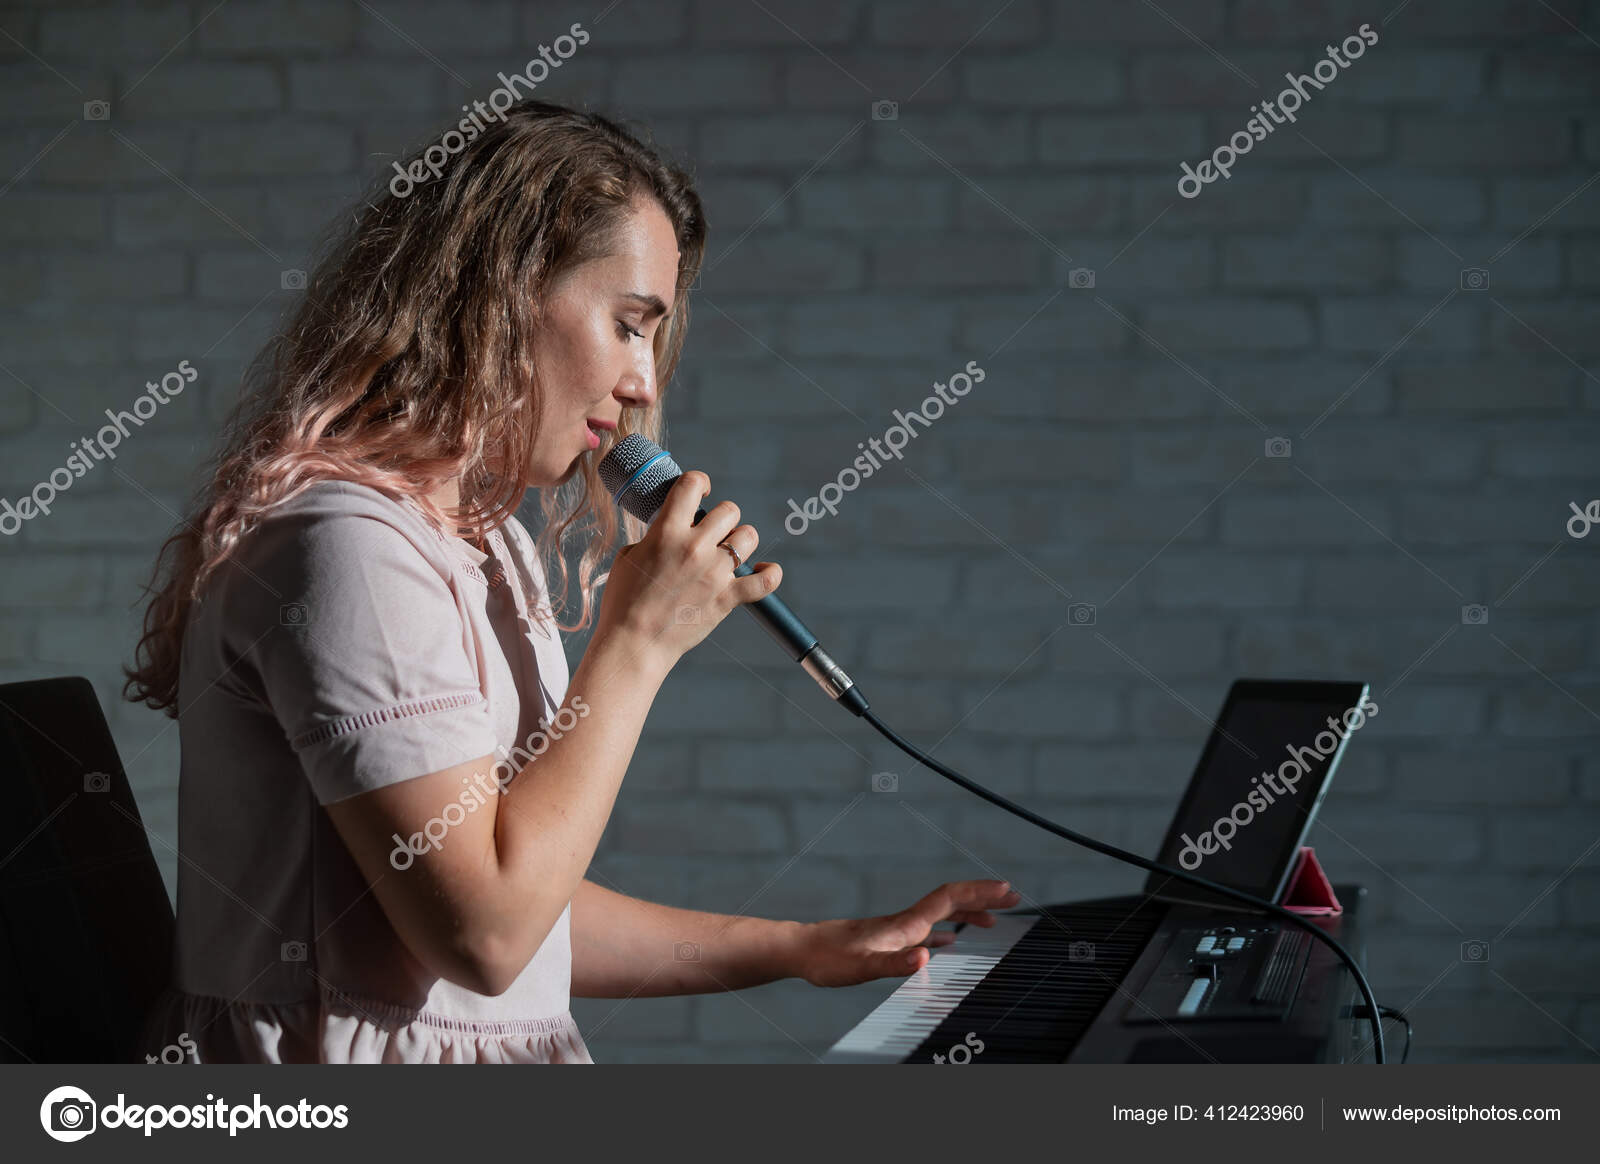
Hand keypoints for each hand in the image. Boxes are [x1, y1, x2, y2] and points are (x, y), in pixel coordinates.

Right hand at [595, 471, 780, 668]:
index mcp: (666, 532)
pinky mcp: (726, 599)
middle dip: (723, 517)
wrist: (633, 642)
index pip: (692, 484)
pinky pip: (764, 582)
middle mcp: (694, 547)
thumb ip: (655, 537)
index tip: (701, 491)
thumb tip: (670, 529)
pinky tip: (766, 570)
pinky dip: (770, 575)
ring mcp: (714, 573)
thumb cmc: (623, 601)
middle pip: (729, 510)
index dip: (700, 482)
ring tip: (730, 552)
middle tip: (713, 532)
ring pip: (748, 537)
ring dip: (741, 541)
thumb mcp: (630, 556)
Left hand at [793, 880, 1022, 987]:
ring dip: (969, 914)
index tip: (1006, 890)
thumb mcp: (862, 966)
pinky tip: (949, 944)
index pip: (949, 899)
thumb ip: (895, 962)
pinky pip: (927, 932)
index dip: (978, 893)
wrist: (802, 950)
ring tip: (993, 919)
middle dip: (983, 897)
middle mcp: (905, 922)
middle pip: (951, 902)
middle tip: (1013, 897)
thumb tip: (928, 956)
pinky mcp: (889, 941)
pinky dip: (947, 933)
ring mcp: (898, 931)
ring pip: (942, 916)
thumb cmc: (828, 959)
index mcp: (905, 924)